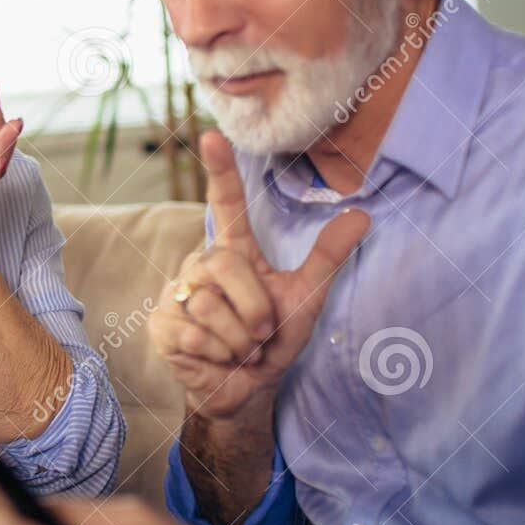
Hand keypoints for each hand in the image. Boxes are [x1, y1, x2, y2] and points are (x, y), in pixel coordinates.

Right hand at [148, 129, 369, 417]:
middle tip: (262, 333)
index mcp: (232, 251)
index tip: (212, 135)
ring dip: (238, 339)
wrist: (245, 389)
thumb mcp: (305, 297)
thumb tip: (364, 216)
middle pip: (226, 268)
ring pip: (209, 306)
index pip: (224, 203)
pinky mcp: (160, 325)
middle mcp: (199, 265)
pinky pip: (193, 332)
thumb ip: (327, 257)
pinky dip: (217, 354)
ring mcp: (174, 294)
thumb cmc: (272, 340)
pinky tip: (217, 359)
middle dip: (254, 309)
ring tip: (240, 348)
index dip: (219, 170)